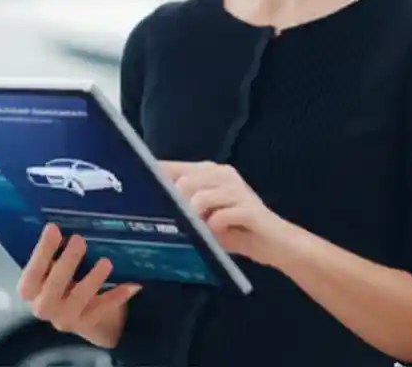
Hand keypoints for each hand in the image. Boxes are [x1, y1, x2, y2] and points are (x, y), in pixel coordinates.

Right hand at [17, 223, 142, 348]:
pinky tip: (132, 285)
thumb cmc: (60, 281)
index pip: (31, 272)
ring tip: (106, 262)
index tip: (53, 227)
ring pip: (79, 300)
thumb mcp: (50, 269)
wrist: (77, 315)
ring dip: (92, 280)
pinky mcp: (88, 323)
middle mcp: (44, 307)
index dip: (42, 252)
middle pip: (53, 288)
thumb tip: (66, 220)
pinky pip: (103, 309)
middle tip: (79, 240)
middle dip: (67, 263)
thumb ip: (54, 252)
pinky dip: (117, 296)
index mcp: (30, 290)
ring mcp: (66, 318)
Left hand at [161, 160, 292, 266]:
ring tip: (200, 233)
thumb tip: (148, 208)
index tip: (136, 193)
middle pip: (183, 183)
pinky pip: (220, 217)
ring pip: (199, 199)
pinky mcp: (250, 208)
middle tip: (176, 226)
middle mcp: (223, 174)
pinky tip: (217, 236)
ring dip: (195, 221)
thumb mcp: (205, 218)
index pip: (172, 168)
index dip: (152, 179)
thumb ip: (183, 208)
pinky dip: (214, 230)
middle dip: (175, 207)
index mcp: (209, 171)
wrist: (276, 244)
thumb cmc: (235, 230)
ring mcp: (238, 189)